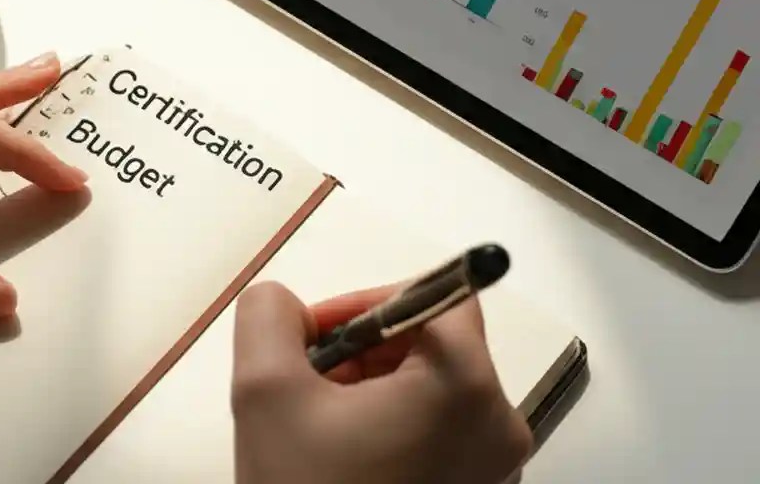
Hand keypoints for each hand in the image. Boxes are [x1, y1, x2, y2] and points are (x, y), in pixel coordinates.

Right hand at [230, 281, 532, 483]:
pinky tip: (345, 454)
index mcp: (464, 386)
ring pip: (432, 388)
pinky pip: (438, 430)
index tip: (319, 333)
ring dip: (371, 387)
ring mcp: (495, 466)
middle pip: (434, 343)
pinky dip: (391, 425)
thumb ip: (269, 316)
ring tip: (321, 424)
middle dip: (362, 349)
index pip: (438, 295)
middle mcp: (498, 424)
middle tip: (308, 379)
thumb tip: (283, 304)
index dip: (370, 300)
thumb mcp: (264, 390)